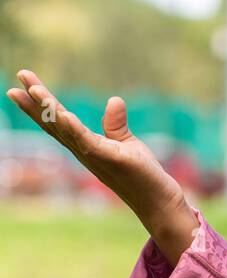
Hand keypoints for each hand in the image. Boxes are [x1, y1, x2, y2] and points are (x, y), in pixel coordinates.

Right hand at [6, 69, 197, 264]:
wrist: (157, 199)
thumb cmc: (140, 173)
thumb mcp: (126, 143)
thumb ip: (115, 124)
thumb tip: (114, 99)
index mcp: (84, 144)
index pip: (57, 119)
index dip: (40, 103)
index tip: (23, 83)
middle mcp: (82, 150)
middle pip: (53, 122)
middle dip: (35, 102)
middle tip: (19, 78)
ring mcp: (93, 156)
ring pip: (65, 130)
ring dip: (49, 111)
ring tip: (34, 90)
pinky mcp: (110, 159)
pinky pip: (88, 142)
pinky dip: (75, 129)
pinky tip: (63, 114)